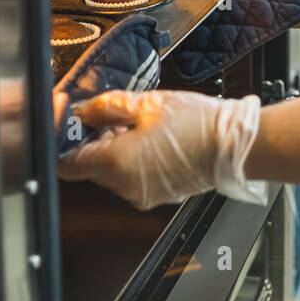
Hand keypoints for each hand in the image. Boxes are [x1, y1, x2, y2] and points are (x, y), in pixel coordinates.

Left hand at [56, 90, 265, 209]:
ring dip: (118, 151)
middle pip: (90, 167)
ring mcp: (141, 195)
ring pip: (112, 173)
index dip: (66, 142)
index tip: (75, 126)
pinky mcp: (157, 197)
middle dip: (98, 142)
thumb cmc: (197, 124)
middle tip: (118, 118)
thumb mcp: (147, 103)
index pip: (66, 164)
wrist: (233, 146)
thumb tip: (82, 110)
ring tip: (143, 128)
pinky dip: (136, 163)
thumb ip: (106, 106)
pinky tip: (156, 142)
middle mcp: (123, 185)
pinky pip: (133, 180)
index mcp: (115, 162)